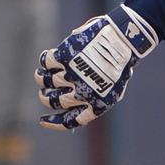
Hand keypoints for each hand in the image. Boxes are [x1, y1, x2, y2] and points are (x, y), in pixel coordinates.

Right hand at [37, 4, 158, 129]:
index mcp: (96, 106)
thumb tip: (70, 112)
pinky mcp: (65, 57)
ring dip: (42, 79)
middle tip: (44, 94)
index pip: (69, 121)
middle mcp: (82, 93)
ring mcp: (72, 75)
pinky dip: (44, 61)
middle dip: (46, 98)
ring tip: (41, 75)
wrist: (123, 41)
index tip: (42, 121)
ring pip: (47, 82)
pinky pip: (46, 62)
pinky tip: (47, 58)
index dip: (53, 123)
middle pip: (54, 101)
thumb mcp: (113, 90)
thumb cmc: (119, 66)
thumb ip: (93, 102)